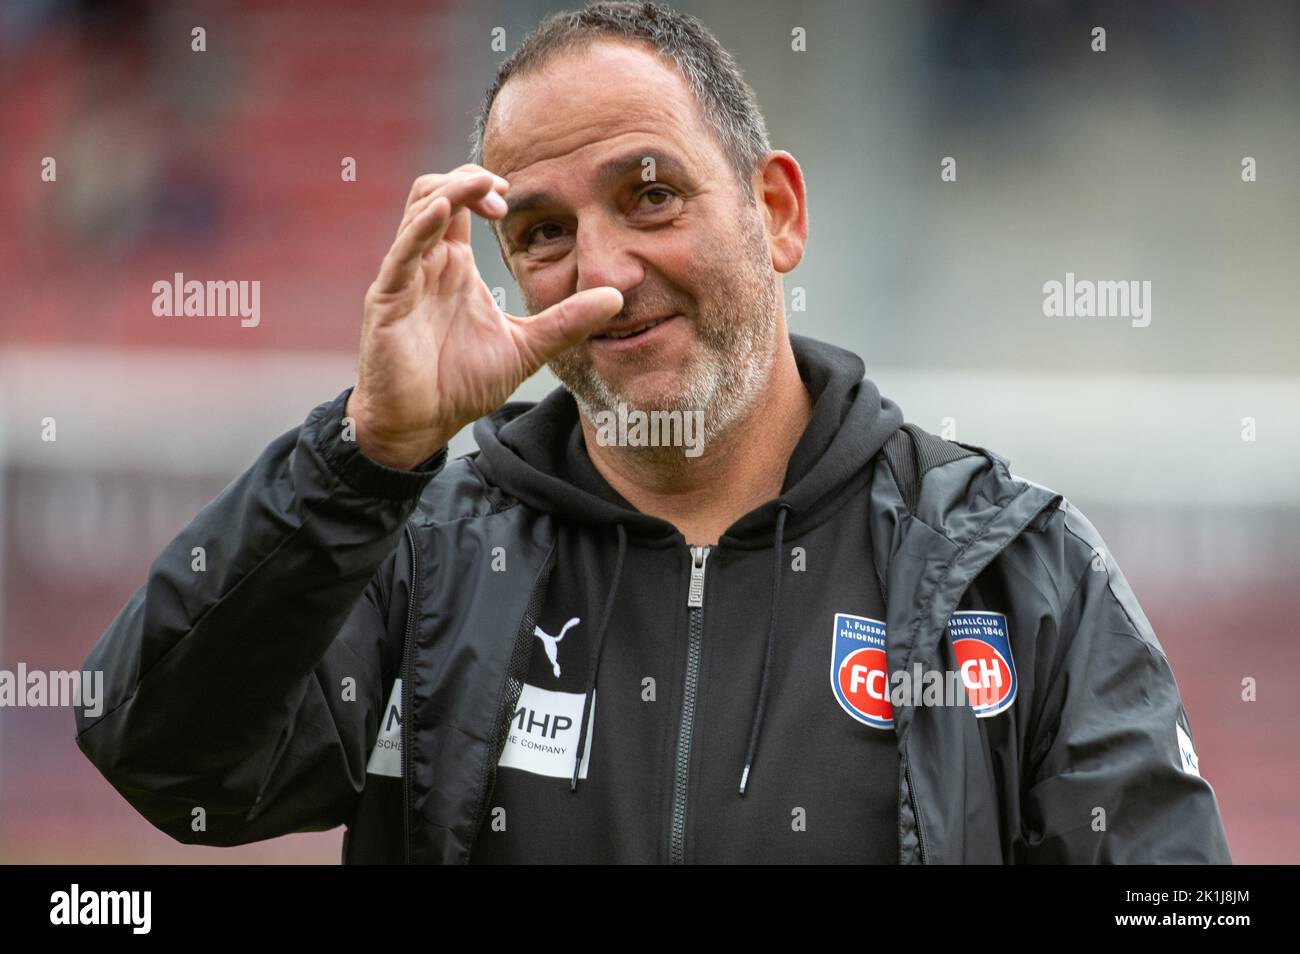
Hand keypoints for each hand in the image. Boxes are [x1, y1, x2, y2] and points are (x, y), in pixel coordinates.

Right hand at [347, 165, 622, 468]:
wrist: (422, 424)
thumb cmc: (460, 383)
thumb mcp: (526, 347)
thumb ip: (567, 322)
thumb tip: (616, 298)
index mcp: (454, 264)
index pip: (461, 200)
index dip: (484, 185)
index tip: (513, 198)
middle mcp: (427, 262)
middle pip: (436, 189)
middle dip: (469, 179)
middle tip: (504, 197)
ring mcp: (405, 276)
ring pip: (418, 207)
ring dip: (452, 188)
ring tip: (485, 192)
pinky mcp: (389, 298)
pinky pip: (402, 251)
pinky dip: (421, 226)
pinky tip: (445, 212)